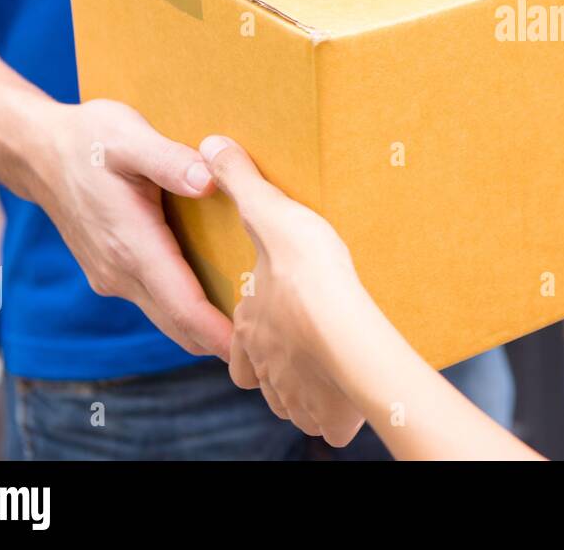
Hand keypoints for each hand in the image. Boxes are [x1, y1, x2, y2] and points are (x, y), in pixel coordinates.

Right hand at [31, 98, 231, 358]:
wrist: (38, 151)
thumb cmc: (88, 139)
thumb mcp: (130, 137)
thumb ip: (170, 160)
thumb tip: (210, 180)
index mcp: (131, 245)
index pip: (184, 307)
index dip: (220, 332)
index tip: (257, 347)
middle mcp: (120, 273)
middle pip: (180, 325)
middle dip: (223, 340)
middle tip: (273, 340)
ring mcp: (113, 277)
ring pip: (168, 318)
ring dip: (206, 328)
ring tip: (257, 323)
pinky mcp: (112, 274)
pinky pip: (156, 303)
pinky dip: (187, 311)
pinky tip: (221, 296)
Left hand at [199, 135, 366, 446]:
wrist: (351, 336)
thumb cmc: (311, 276)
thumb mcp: (274, 215)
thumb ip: (243, 183)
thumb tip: (211, 144)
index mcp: (249, 318)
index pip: (237, 327)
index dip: (248, 323)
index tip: (262, 316)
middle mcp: (263, 361)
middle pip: (256, 371)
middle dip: (268, 365)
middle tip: (291, 347)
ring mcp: (294, 391)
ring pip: (288, 399)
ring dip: (299, 389)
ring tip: (319, 370)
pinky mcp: (329, 415)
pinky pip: (327, 420)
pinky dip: (332, 411)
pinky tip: (346, 396)